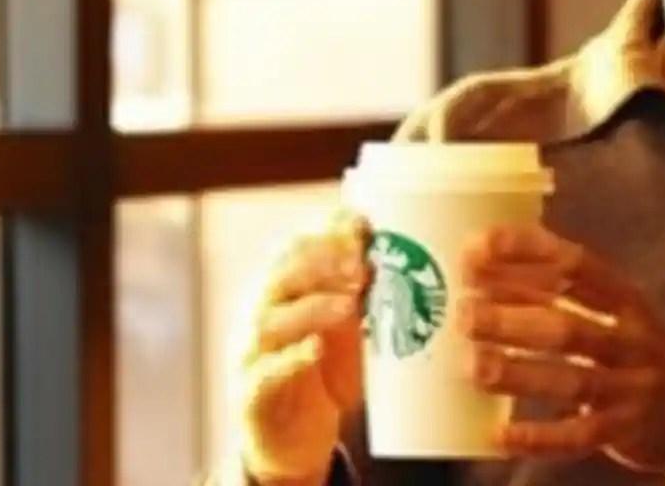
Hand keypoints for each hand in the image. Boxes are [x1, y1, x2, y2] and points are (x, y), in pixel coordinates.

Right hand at [239, 212, 371, 483]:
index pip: (295, 246)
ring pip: (270, 320)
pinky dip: (291, 359)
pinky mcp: (253, 396)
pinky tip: (315, 349)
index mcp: (281, 289)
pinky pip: (264, 373)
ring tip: (351, 305)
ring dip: (312, 307)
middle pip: (280, 274)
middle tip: (363, 265)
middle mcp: (259, 313)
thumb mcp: (349, 328)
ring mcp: (251, 354)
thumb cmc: (327, 373)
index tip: (362, 222)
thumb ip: (366, 296)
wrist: (293, 441)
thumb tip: (413, 258)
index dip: (325, 230)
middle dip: (322, 262)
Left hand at [459, 225, 664, 472]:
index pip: (577, 266)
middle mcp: (631, 339)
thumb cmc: (638, 348)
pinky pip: (579, 435)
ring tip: (473, 366)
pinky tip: (499, 434)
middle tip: (463, 313)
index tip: (480, 245)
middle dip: (513, 318)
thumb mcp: (614, 312)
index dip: (529, 252)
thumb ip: (557, 294)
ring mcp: (631, 387)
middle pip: (569, 327)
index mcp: (626, 299)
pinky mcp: (625, 430)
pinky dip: (538, 437)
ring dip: (519, 373)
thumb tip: (478, 269)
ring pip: (571, 380)